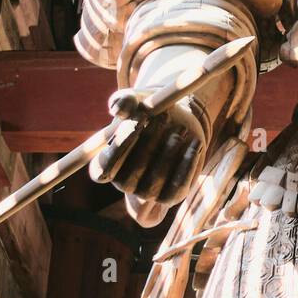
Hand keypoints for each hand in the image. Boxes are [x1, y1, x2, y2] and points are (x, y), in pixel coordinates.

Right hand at [88, 91, 208, 211]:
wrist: (176, 123)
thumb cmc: (148, 112)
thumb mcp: (136, 101)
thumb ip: (124, 101)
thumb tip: (118, 109)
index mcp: (105, 166)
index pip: (102, 169)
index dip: (118, 148)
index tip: (135, 123)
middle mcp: (123, 184)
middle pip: (130, 174)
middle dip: (149, 143)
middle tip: (164, 117)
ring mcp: (147, 193)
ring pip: (155, 179)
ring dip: (169, 152)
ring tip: (180, 130)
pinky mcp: (170, 197)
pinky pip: (178, 186)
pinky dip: (187, 164)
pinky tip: (195, 143)